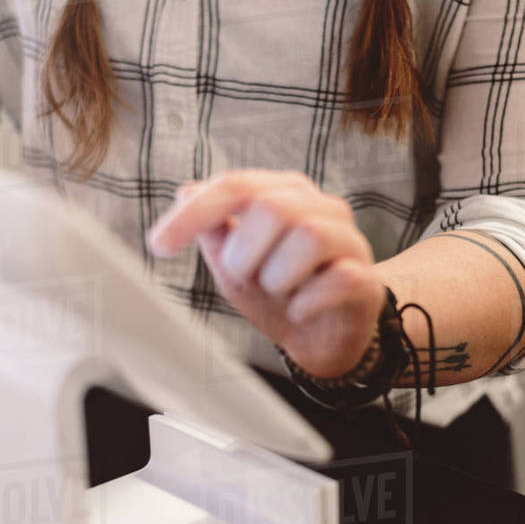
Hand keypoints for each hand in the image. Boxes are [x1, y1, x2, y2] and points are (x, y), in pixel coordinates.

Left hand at [148, 170, 384, 377]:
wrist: (324, 338)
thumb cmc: (279, 294)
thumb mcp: (235, 265)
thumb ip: (213, 231)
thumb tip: (186, 191)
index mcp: (285, 194)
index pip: (236, 185)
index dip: (194, 214)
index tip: (158, 245)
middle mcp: (321, 207)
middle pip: (273, 207)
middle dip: (244, 254)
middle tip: (246, 279)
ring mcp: (349, 241)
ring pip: (309, 236)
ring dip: (277, 277)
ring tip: (279, 292)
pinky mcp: (366, 279)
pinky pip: (337, 279)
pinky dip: (305, 304)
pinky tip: (300, 311)